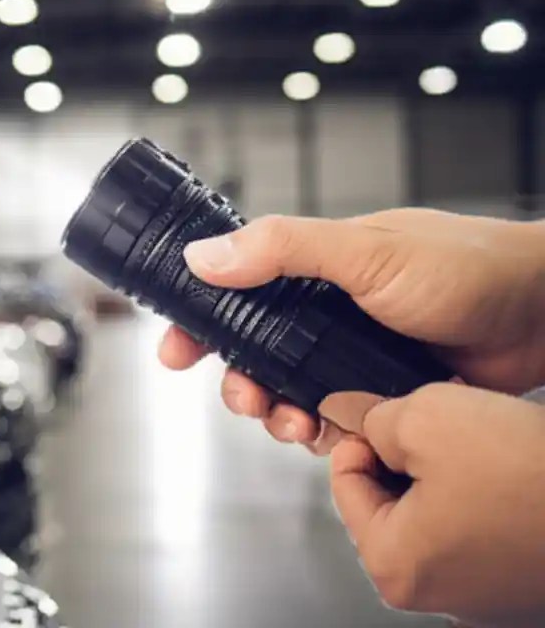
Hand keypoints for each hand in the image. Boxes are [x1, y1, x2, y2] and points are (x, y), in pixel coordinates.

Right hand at [158, 209, 544, 451]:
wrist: (541, 315)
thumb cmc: (467, 268)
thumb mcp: (365, 252)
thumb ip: (283, 250)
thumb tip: (204, 257)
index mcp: (313, 267)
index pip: (235, 291)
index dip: (199, 322)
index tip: (176, 351)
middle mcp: (326, 310)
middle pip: (253, 353)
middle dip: (240, 383)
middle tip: (248, 399)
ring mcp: (352, 352)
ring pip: (289, 392)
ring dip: (278, 413)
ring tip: (293, 423)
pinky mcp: (381, 392)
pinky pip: (333, 421)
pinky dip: (322, 433)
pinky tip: (331, 436)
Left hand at [332, 383, 544, 626]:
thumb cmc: (536, 478)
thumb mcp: (426, 417)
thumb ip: (375, 420)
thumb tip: (363, 423)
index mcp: (393, 565)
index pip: (345, 484)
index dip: (364, 437)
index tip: (390, 415)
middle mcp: (433, 592)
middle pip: (391, 500)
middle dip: (410, 453)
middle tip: (444, 423)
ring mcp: (483, 592)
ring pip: (439, 509)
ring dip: (451, 469)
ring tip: (486, 442)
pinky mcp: (522, 579)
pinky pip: (484, 525)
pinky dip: (492, 493)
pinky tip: (515, 469)